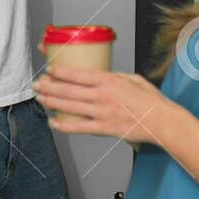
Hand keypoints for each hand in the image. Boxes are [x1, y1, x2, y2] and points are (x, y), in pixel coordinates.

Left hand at [34, 61, 181, 147]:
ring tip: (40, 99)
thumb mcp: (131, 78)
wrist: (161, 120)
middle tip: (36, 84)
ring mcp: (102, 113)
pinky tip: (53, 123)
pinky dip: (64, 126)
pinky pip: (79, 128)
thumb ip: (112, 76)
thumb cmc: (149, 99)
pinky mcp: (104, 128)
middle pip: (68, 90)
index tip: (49, 70)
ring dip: (52, 103)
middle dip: (49, 86)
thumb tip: (96, 74)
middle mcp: (102, 96)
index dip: (60, 72)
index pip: (78, 74)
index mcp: (109, 80)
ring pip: (70, 107)